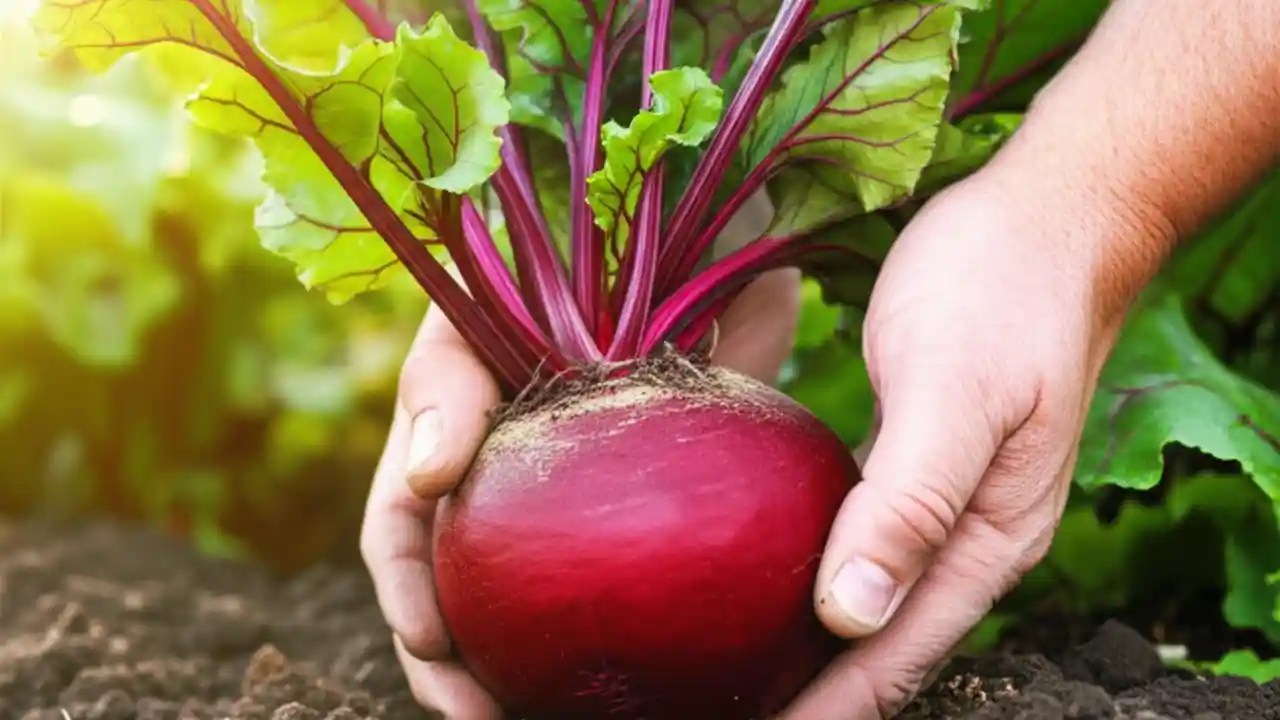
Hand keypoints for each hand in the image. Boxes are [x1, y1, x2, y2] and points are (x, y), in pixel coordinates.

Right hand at [359, 195, 801, 717]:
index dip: (409, 602)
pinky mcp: (654, 482)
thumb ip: (450, 381)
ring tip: (553, 714)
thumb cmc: (564, 237)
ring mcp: (577, 480)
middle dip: (458, 666)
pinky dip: (633, 624)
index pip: (402, 534)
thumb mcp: (486, 301)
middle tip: (489, 719)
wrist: (691, 206)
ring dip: (536, 664)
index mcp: (449, 426)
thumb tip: (422, 483)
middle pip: (463, 586)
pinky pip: (636, 565)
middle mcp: (504, 465)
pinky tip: (660, 669)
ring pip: (543, 591)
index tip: (440, 657)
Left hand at [779, 159, 1173, 717]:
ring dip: (812, 644)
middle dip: (814, 692)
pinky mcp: (922, 464)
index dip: (828, 708)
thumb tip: (848, 617)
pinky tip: (776, 582)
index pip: (896, 655)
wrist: (1049, 215)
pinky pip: (866, 541)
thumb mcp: (951, 391)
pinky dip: (820, 575)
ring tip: (745, 674)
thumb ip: (908, 505)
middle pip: (885, 645)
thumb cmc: (1001, 290)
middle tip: (729, 709)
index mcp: (988, 537)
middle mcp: (972, 537)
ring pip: (873, 599)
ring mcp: (949, 502)